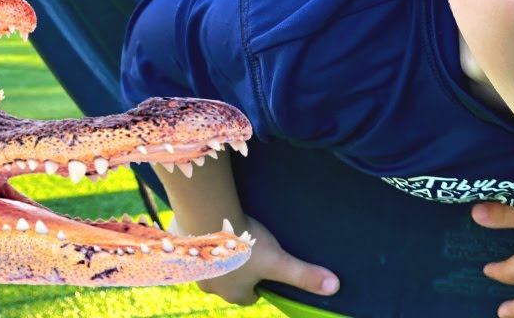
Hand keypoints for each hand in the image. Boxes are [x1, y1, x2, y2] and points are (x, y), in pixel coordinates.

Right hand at [187, 217, 339, 305]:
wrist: (204, 216)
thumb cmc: (244, 242)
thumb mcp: (278, 259)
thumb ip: (303, 275)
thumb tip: (334, 287)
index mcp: (233, 293)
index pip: (248, 297)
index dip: (258, 284)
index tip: (265, 269)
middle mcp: (210, 287)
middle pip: (227, 282)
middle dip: (236, 269)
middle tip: (248, 247)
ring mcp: (192, 269)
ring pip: (209, 265)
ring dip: (217, 254)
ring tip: (229, 234)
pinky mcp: (179, 249)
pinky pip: (191, 247)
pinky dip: (200, 239)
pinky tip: (209, 223)